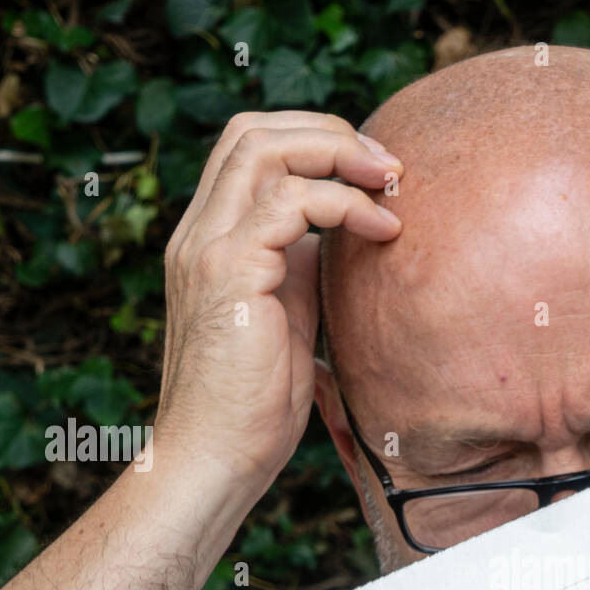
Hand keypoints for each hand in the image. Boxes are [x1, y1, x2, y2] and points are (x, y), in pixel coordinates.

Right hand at [156, 111, 402, 494]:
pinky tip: (383, 231)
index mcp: (208, 241)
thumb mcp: (284, 321)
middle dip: (329, 132)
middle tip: (388, 166)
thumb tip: (332, 238)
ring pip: (266, 149)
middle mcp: (198, 234)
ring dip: (340, 156)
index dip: (312, 140)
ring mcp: (208, 249)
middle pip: (252, 131)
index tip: (371, 171)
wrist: (216, 458)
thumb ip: (296, 271)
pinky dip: (344, 204)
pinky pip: (290, 203)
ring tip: (391, 188)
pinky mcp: (229, 273)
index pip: (247, 149)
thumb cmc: (253, 407)